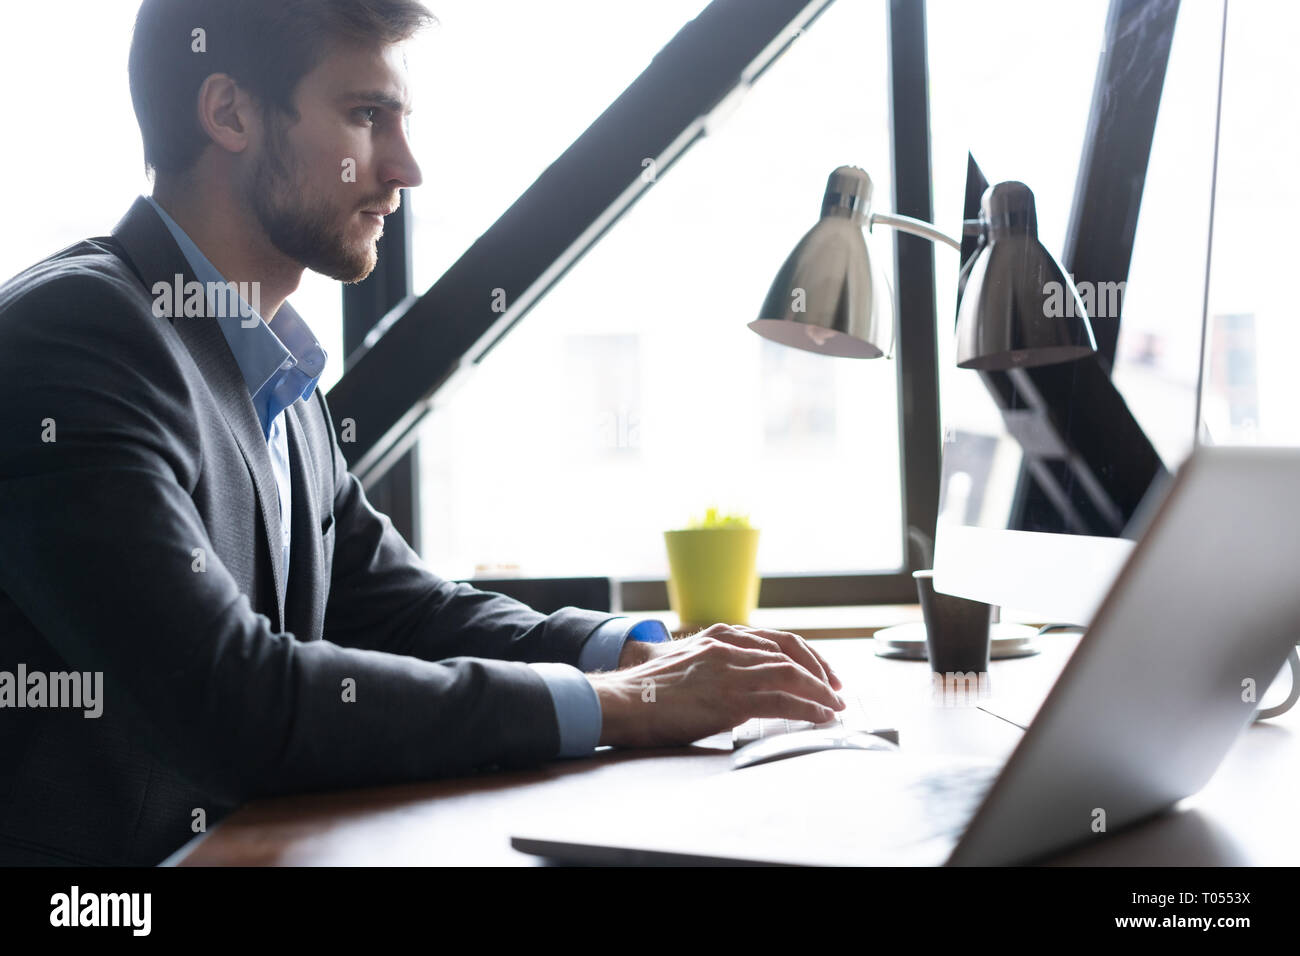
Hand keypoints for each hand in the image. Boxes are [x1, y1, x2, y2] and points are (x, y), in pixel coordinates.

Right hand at [616, 622, 841, 689]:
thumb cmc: (647, 691)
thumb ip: (714, 667)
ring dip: (819, 692)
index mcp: (718, 637)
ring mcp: (730, 671)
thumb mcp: (685, 665)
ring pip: (790, 674)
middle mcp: (728, 647)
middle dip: (819, 671)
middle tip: (836, 691)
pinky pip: (781, 700)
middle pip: (789, 652)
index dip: (805, 656)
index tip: (821, 673)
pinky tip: (819, 717)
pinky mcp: (730, 698)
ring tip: (835, 707)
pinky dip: (807, 708)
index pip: (776, 640)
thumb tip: (737, 687)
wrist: (623, 701)